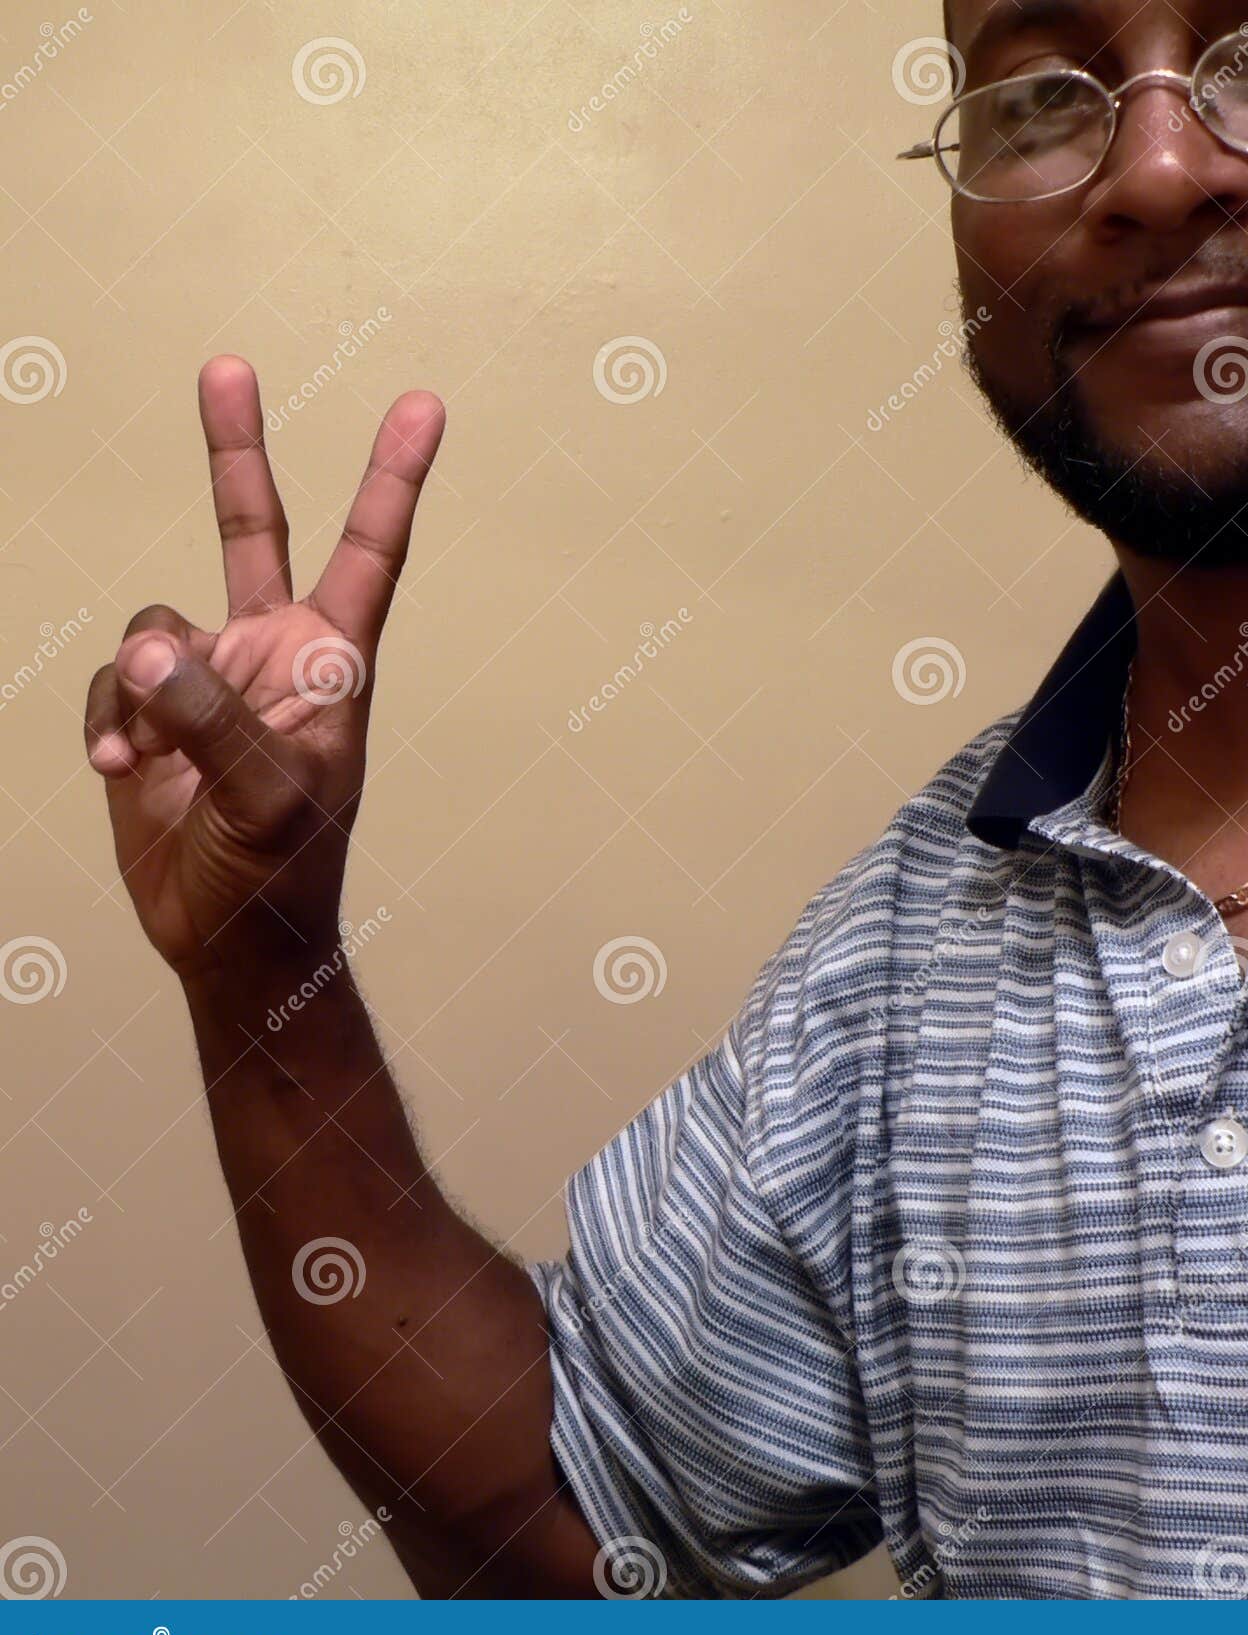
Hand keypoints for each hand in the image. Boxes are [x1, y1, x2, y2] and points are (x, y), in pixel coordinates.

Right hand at [85, 356, 445, 980]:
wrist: (227, 937)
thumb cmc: (282, 873)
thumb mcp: (265, 798)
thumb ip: (210, 718)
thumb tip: (146, 649)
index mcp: (330, 666)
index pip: (369, 554)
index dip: (392, 478)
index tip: (423, 405)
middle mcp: (272, 656)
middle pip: (252, 533)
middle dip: (234, 453)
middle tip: (226, 366)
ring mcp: (209, 682)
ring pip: (152, 629)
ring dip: (138, 691)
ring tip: (149, 760)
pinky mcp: (151, 714)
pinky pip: (110, 683)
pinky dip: (105, 719)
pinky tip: (123, 769)